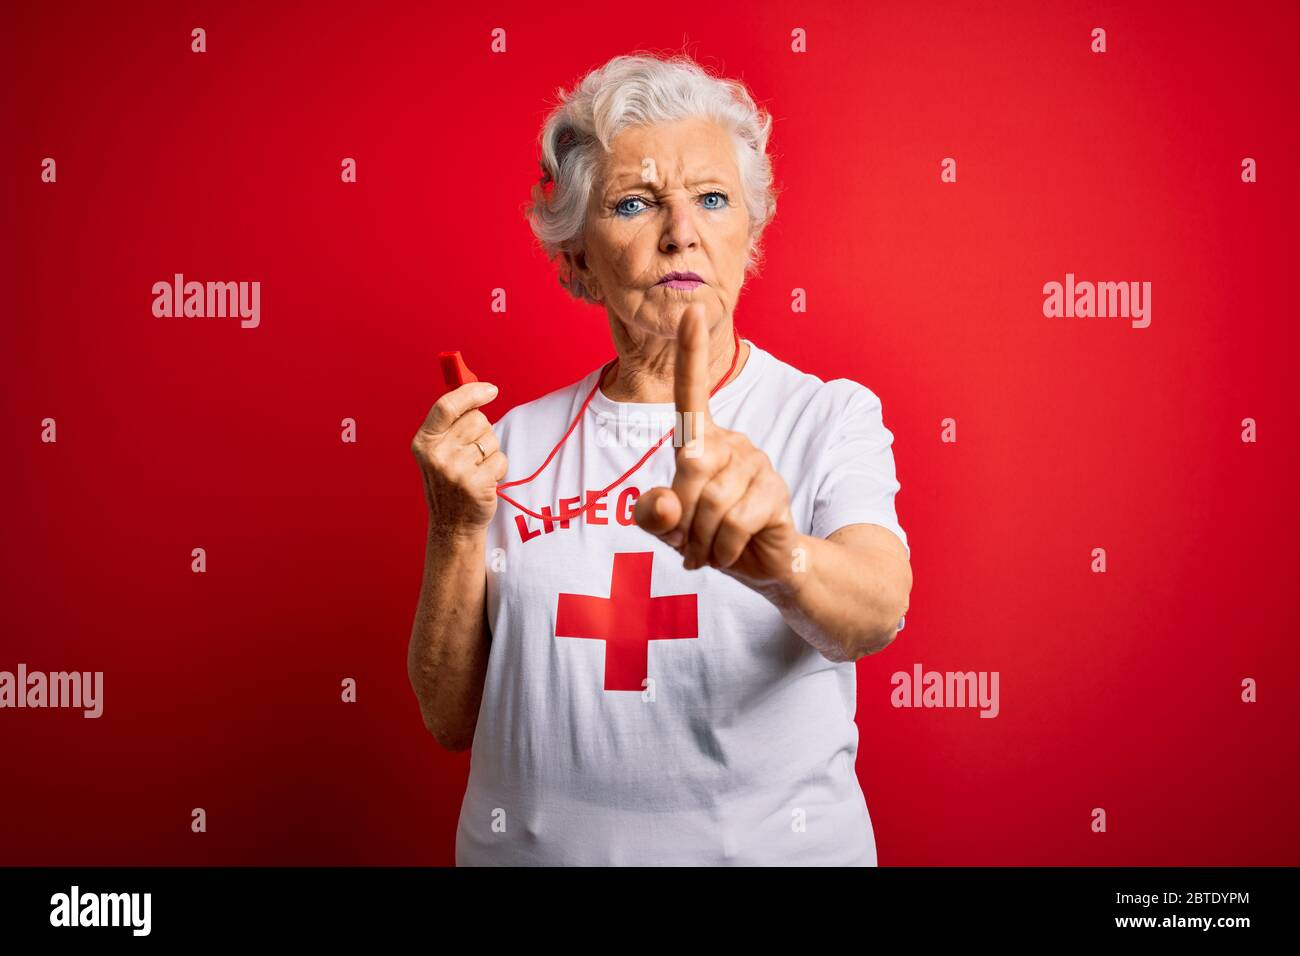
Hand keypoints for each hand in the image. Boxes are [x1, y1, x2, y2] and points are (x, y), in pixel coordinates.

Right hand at [411, 380, 507, 536]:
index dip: (471, 393)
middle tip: (473, 452)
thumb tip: (478, 389)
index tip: (491, 390)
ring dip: (491, 452)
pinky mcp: (476, 483)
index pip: (447, 406)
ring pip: (492, 439)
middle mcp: (436, 454)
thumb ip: (453, 422)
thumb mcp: (439, 451)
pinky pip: (501, 459)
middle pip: (477, 419)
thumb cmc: (451, 482)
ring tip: (476, 470)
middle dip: (483, 431)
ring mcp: (455, 470)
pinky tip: (485, 481)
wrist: (452, 525)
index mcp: (424, 441)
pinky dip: (499, 469)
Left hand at [634, 305, 799, 586]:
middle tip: (688, 543)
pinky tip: (731, 553)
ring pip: (712, 501)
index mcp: (702, 440)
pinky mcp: (776, 492)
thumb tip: (665, 501)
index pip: (693, 391)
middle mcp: (732, 443)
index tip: (690, 309)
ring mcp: (758, 464)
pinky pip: (735, 522)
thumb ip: (653, 514)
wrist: (763, 566)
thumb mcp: (668, 527)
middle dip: (681, 519)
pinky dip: (723, 548)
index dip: (691, 352)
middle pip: (690, 470)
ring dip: (702, 538)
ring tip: (710, 549)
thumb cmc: (707, 536)